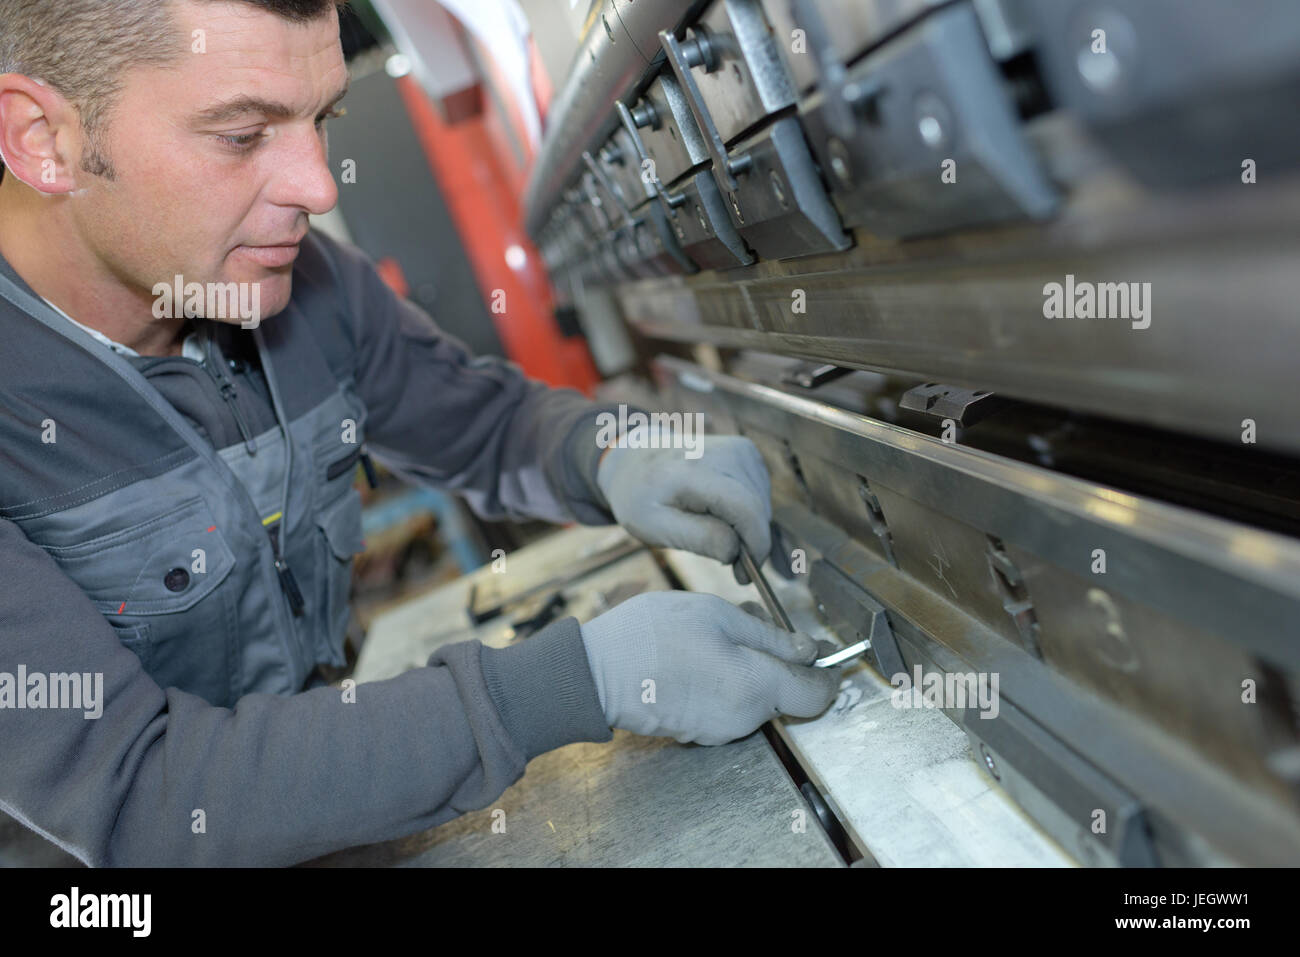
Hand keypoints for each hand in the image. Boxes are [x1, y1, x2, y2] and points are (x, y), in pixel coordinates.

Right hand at [578, 591, 837, 745]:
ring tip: (712, 638)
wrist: (595, 674)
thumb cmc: (650, 638)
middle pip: (784, 693)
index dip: (825, 671)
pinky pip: (728, 706)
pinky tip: (696, 659)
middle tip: (750, 625)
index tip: (818, 652)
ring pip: (755, 698)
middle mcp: (744, 717)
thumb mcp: (715, 614)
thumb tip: (806, 648)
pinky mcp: (698, 732)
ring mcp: (719, 730)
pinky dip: (723, 683)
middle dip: (776, 661)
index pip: (818, 693)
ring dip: (747, 670)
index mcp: (756, 686)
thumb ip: (768, 634)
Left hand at [597, 430, 772, 581]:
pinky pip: (761, 493)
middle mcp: (724, 453)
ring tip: (711, 528)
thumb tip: (737, 550)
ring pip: (762, 505)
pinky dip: (746, 512)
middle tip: (722, 558)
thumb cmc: (642, 499)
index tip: (744, 576)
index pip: (746, 510)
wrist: (634, 461)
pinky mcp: (746, 450)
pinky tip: (719, 512)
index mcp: (694, 471)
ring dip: (746, 528)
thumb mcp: (655, 528)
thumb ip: (698, 539)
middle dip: (748, 542)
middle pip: (757, 510)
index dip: (755, 546)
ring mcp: (739, 448)